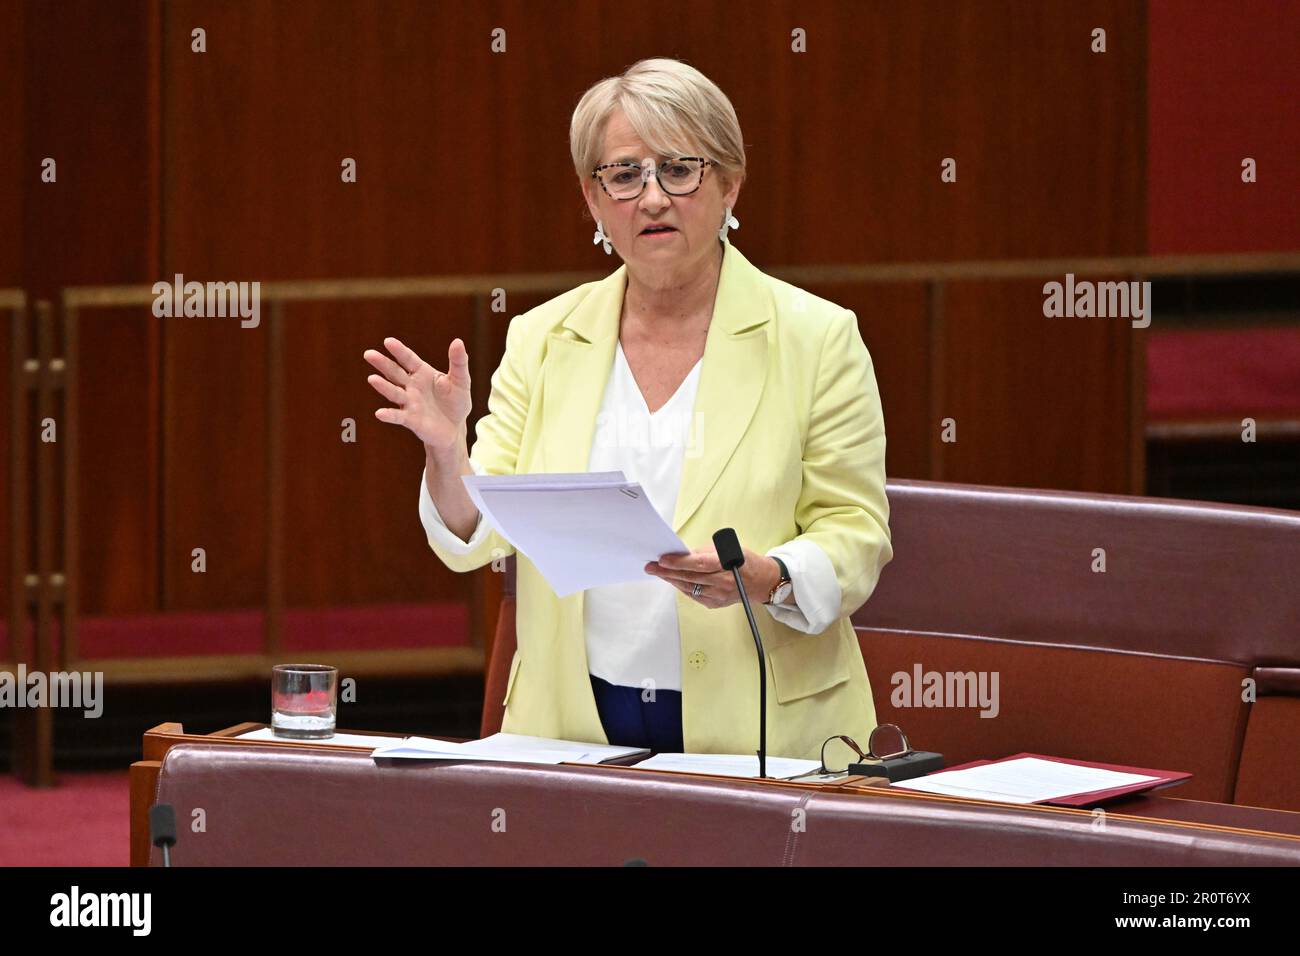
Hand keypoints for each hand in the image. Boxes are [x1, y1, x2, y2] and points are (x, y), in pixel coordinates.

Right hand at [364, 336, 471, 452]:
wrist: (455, 428)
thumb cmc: (456, 401)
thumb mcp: (461, 380)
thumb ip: (459, 362)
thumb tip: (458, 341)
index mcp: (422, 373)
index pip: (408, 359)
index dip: (399, 351)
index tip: (388, 341)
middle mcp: (411, 386)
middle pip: (394, 373)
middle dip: (382, 364)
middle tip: (368, 354)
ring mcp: (409, 403)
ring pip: (394, 393)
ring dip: (383, 387)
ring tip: (372, 379)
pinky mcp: (411, 420)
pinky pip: (398, 417)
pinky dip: (389, 415)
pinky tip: (380, 413)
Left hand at [644, 546, 781, 609]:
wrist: (762, 582)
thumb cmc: (746, 561)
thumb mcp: (730, 549)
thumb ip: (706, 552)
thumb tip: (684, 553)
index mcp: (727, 565)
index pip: (699, 564)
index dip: (679, 562)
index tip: (663, 559)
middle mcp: (722, 583)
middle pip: (690, 577)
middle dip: (667, 571)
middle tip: (651, 566)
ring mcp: (718, 596)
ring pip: (689, 587)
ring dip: (671, 579)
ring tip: (657, 571)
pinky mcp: (715, 604)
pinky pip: (693, 595)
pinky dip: (682, 586)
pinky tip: (673, 580)